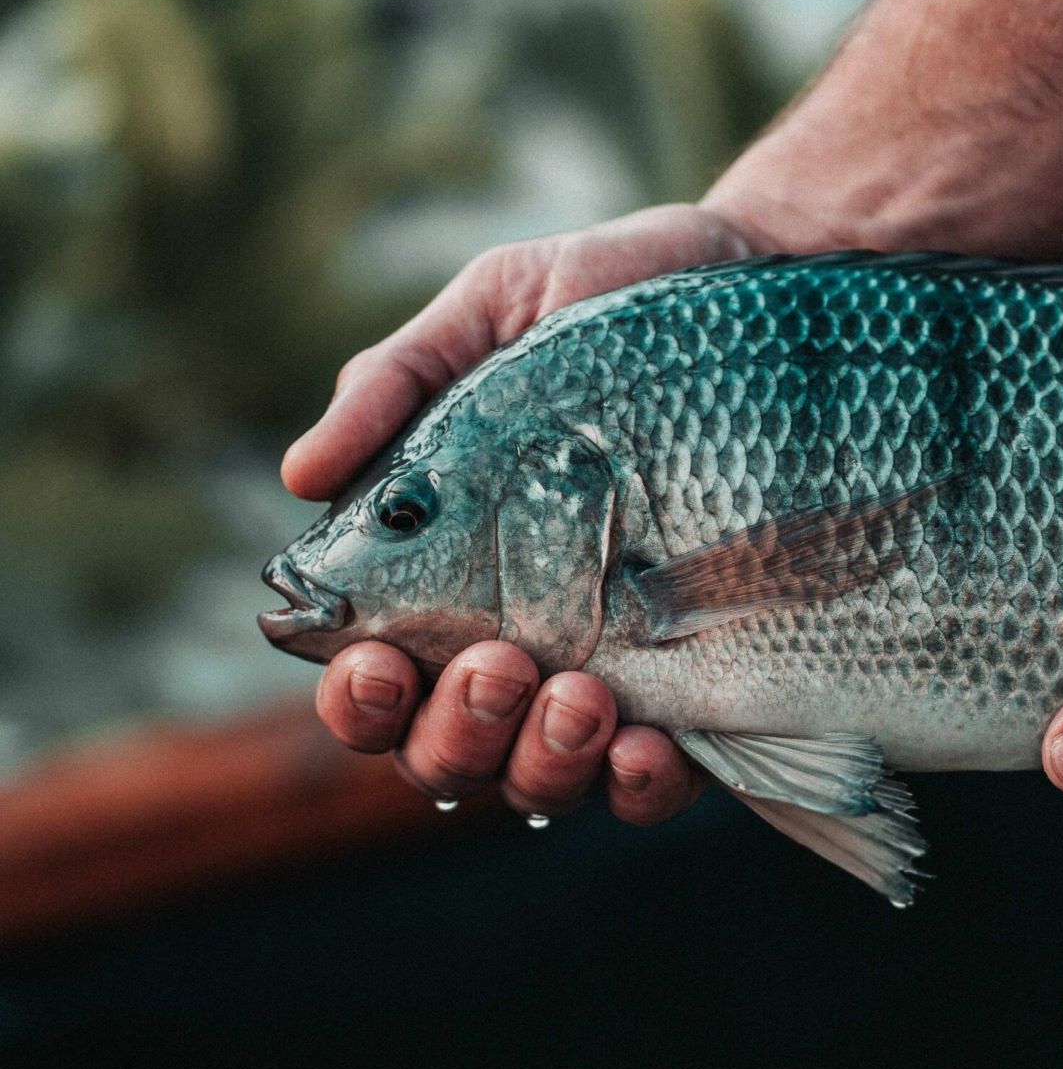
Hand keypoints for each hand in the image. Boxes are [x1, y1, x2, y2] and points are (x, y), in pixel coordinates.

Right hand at [297, 204, 770, 824]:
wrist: (755, 283)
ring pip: (540, 785)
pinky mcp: (704, 691)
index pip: (378, 680)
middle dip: (455, 734)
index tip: (376, 661)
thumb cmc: (612, 304)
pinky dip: (638, 785)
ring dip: (542, 763)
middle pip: (446, 755)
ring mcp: (611, 678)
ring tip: (578, 696)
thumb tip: (300, 477)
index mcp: (446, 574)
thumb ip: (397, 384)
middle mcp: (518, 644)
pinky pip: (654, 785)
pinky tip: (645, 745)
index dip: (361, 700)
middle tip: (495, 663)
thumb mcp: (498, 311)